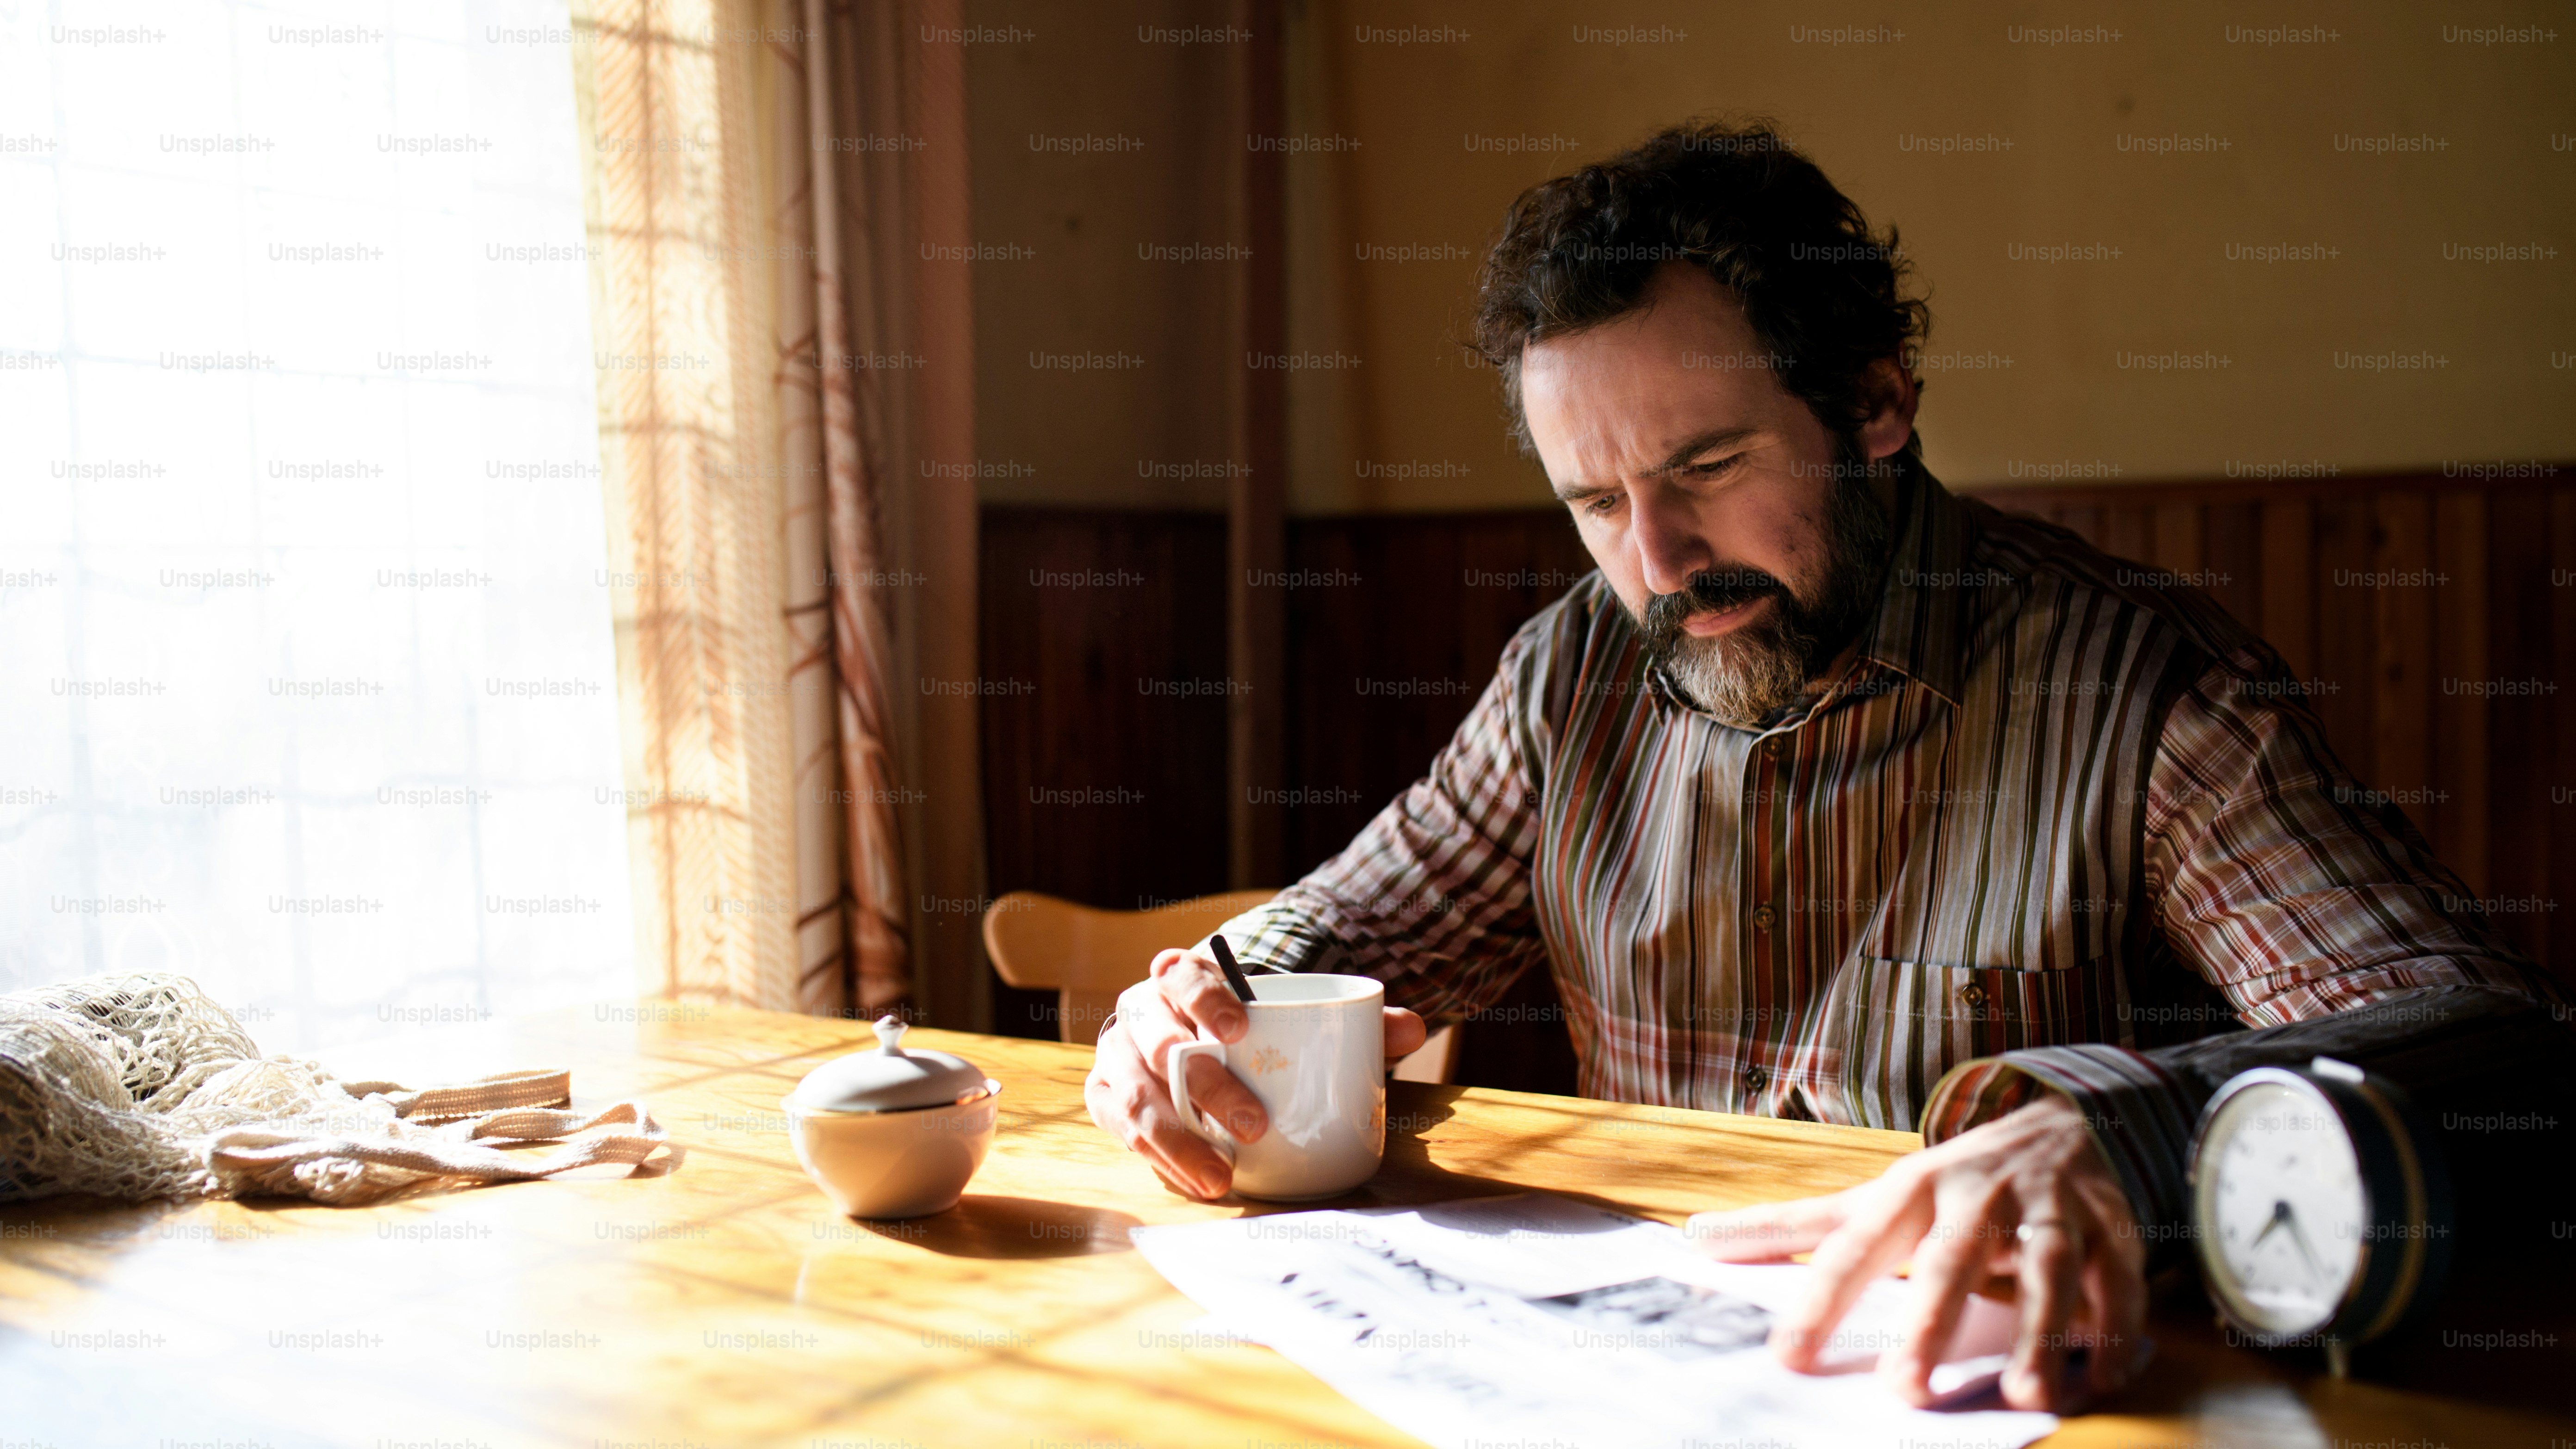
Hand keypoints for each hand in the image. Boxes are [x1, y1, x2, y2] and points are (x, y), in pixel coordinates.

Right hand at [1084, 947, 1425, 1199]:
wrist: (1184, 1042)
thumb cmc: (1249, 1031)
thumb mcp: (1295, 1018)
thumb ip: (1354, 1021)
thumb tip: (1413, 1030)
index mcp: (1181, 977)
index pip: (1183, 975)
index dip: (1205, 998)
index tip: (1239, 1030)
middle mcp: (1140, 1012)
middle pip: (1160, 1043)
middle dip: (1205, 1085)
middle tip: (1254, 1123)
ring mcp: (1116, 1057)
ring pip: (1136, 1097)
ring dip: (1178, 1140)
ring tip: (1221, 1177)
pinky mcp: (1105, 1098)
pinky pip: (1122, 1133)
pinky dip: (1159, 1161)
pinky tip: (1196, 1184)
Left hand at [1687, 1096, 2145, 1411]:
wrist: (2064, 1118)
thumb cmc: (1952, 1181)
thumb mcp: (1872, 1195)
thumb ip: (1792, 1225)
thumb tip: (1698, 1237)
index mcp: (1911, 1188)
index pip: (1856, 1247)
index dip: (1821, 1300)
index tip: (1788, 1357)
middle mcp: (1979, 1194)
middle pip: (1952, 1256)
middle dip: (1932, 1321)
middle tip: (1906, 1389)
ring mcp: (2049, 1209)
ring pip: (2047, 1268)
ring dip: (2039, 1332)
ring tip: (2025, 1396)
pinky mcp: (2109, 1228)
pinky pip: (2116, 1280)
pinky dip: (2114, 1327)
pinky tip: (2100, 1377)